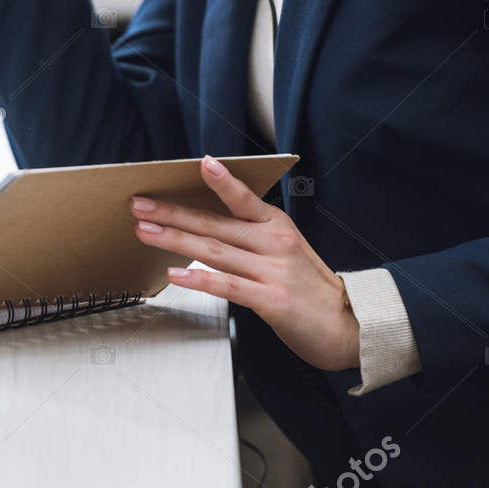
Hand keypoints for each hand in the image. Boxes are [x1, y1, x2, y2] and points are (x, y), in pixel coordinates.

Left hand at [130, 155, 360, 372]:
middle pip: (216, 224)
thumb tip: (207, 228)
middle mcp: (274, 244)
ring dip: (176, 240)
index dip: (223, 181)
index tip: (202, 163)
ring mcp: (272, 271)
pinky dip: (199, 280)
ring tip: (147, 231)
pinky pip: (228, 286)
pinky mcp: (270, 300)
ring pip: (215, 251)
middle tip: (141, 205)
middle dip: (174, 213)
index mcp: (276, 226)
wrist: (347, 324)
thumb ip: (252, 237)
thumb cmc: (310, 288)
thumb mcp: (285, 251)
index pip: (244, 198)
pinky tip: (175, 274)